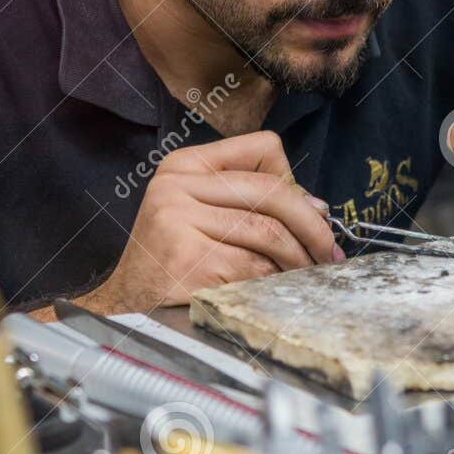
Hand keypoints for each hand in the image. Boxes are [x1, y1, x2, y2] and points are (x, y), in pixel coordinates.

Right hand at [76, 131, 340, 312]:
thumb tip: (318, 208)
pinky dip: (273, 281)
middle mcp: (178, 185)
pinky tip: (275, 289)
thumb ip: (252, 203)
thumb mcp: (201, 214)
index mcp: (185, 164)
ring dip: (297, 259)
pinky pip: (252, 267)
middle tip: (328, 252)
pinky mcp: (186, 258)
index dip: (295, 181)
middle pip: (271, 191)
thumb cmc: (173, 261)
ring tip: (306, 274)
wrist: (126, 305)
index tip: (312, 212)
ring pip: (267, 232)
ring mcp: (178, 219)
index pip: (263, 148)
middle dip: (311, 225)